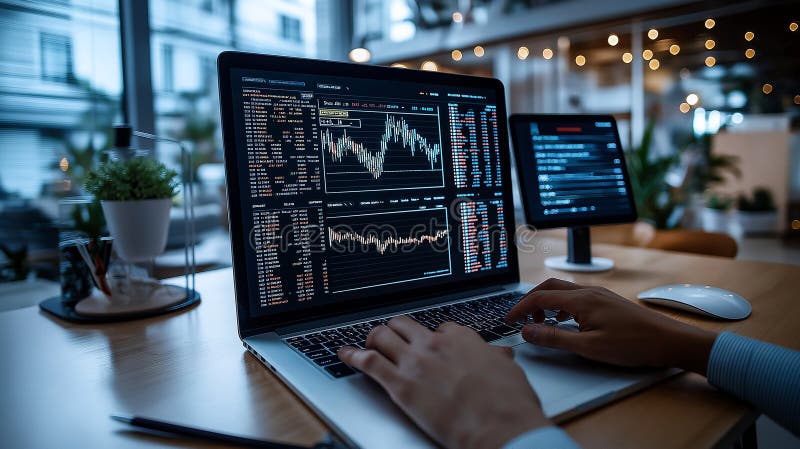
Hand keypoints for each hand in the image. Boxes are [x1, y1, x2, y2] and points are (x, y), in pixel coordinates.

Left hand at [338, 316, 549, 448]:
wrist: (499, 426)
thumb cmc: (508, 403)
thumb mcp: (508, 371)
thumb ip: (495, 360)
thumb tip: (499, 357)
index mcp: (462, 338)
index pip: (438, 328)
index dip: (432, 338)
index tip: (430, 346)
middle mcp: (435, 344)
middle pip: (403, 325)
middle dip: (396, 331)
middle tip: (391, 339)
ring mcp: (415, 362)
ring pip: (381, 336)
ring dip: (372, 339)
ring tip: (367, 344)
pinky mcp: (400, 385)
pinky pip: (368, 362)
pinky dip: (353, 356)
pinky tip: (345, 354)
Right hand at [505, 278, 717, 374]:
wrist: (668, 340)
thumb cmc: (633, 344)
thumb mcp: (588, 347)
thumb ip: (555, 338)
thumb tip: (527, 332)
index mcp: (581, 300)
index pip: (540, 298)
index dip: (520, 308)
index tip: (508, 320)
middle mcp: (589, 291)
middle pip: (549, 287)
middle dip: (530, 301)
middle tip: (519, 319)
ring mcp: (599, 294)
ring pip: (563, 291)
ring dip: (546, 303)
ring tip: (541, 324)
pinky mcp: (607, 301)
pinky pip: (575, 296)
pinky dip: (561, 305)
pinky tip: (565, 321)